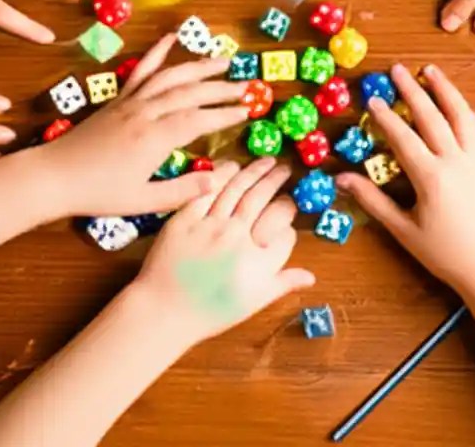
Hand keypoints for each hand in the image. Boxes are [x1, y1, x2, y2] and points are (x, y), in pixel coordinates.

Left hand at [43, 34, 251, 216]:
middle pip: (189, 93)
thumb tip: (218, 180)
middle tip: (247, 86)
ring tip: (223, 60)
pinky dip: (157, 52)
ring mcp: (130, 103)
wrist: (55, 176)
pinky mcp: (117, 100)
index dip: (225, 114)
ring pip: (170, 77)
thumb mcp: (143, 201)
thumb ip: (182, 190)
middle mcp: (144, 114)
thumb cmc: (98, 193)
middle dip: (221, 88)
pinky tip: (171, 38)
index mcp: (153, 139)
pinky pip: (140, 71)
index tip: (248, 110)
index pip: (198, 120)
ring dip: (198, 66)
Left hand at [130, 158, 314, 343]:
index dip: (289, 213)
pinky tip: (233, 166)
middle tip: (284, 168)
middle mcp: (239, 238)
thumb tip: (311, 276)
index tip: (289, 202)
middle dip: (276, 180)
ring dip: (254, 172)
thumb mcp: (253, 303)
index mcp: (259, 260)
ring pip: (237, 190)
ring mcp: (211, 225)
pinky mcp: (185, 218)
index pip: (285, 229)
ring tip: (267, 161)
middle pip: (262, 200)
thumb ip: (283, 283)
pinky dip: (221, 175)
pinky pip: (207, 191)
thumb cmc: (210, 313)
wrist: (163, 312)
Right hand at [336, 63, 474, 292]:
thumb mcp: (404, 231)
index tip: (372, 98)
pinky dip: (465, 112)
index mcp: (431, 178)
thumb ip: (373, 201)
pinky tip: (458, 104)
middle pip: (432, 117)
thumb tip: (342, 179)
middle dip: (412, 91)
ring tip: (431, 71)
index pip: (403, 138)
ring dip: (445, 90)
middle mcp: (457, 162)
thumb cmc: (447, 255)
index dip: (386, 117)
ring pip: (461, 115)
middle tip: (397, 69)